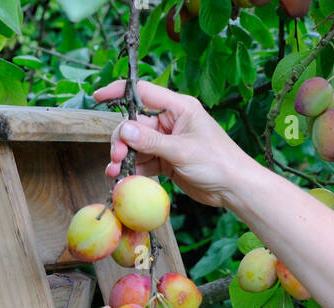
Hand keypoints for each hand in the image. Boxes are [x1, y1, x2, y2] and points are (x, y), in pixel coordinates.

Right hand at [92, 80, 253, 208]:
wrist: (234, 188)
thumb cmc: (217, 162)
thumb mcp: (182, 151)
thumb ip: (152, 141)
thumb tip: (124, 130)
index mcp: (178, 108)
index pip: (143, 93)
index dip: (120, 93)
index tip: (99, 97)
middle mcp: (171, 122)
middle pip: (136, 124)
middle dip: (122, 140)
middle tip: (116, 158)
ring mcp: (169, 142)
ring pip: (138, 145)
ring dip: (125, 158)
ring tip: (115, 172)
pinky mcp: (168, 161)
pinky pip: (145, 162)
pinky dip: (135, 170)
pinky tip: (124, 179)